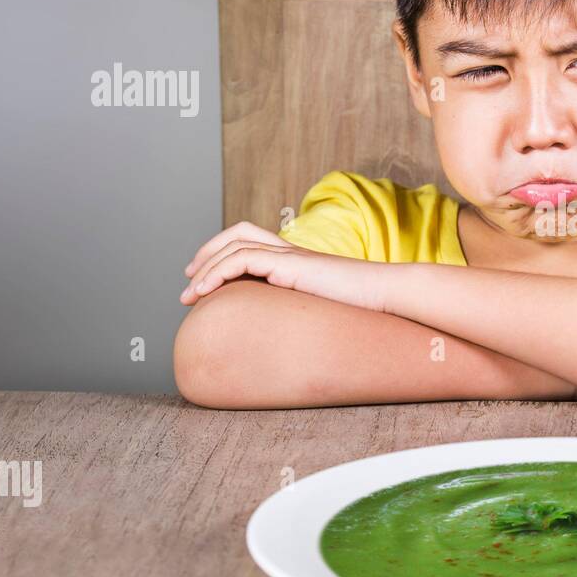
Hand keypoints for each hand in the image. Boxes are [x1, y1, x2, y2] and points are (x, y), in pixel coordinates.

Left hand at [180, 221, 387, 310]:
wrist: (386, 294)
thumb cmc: (365, 308)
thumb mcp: (327, 310)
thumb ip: (307, 314)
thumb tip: (294, 342)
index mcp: (299, 260)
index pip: (254, 239)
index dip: (226, 252)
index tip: (208, 279)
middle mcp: (292, 251)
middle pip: (239, 233)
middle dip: (208, 253)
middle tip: (190, 280)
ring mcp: (291, 255)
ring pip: (235, 245)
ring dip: (206, 268)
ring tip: (190, 293)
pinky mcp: (290, 264)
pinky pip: (242, 259)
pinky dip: (217, 272)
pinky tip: (205, 292)